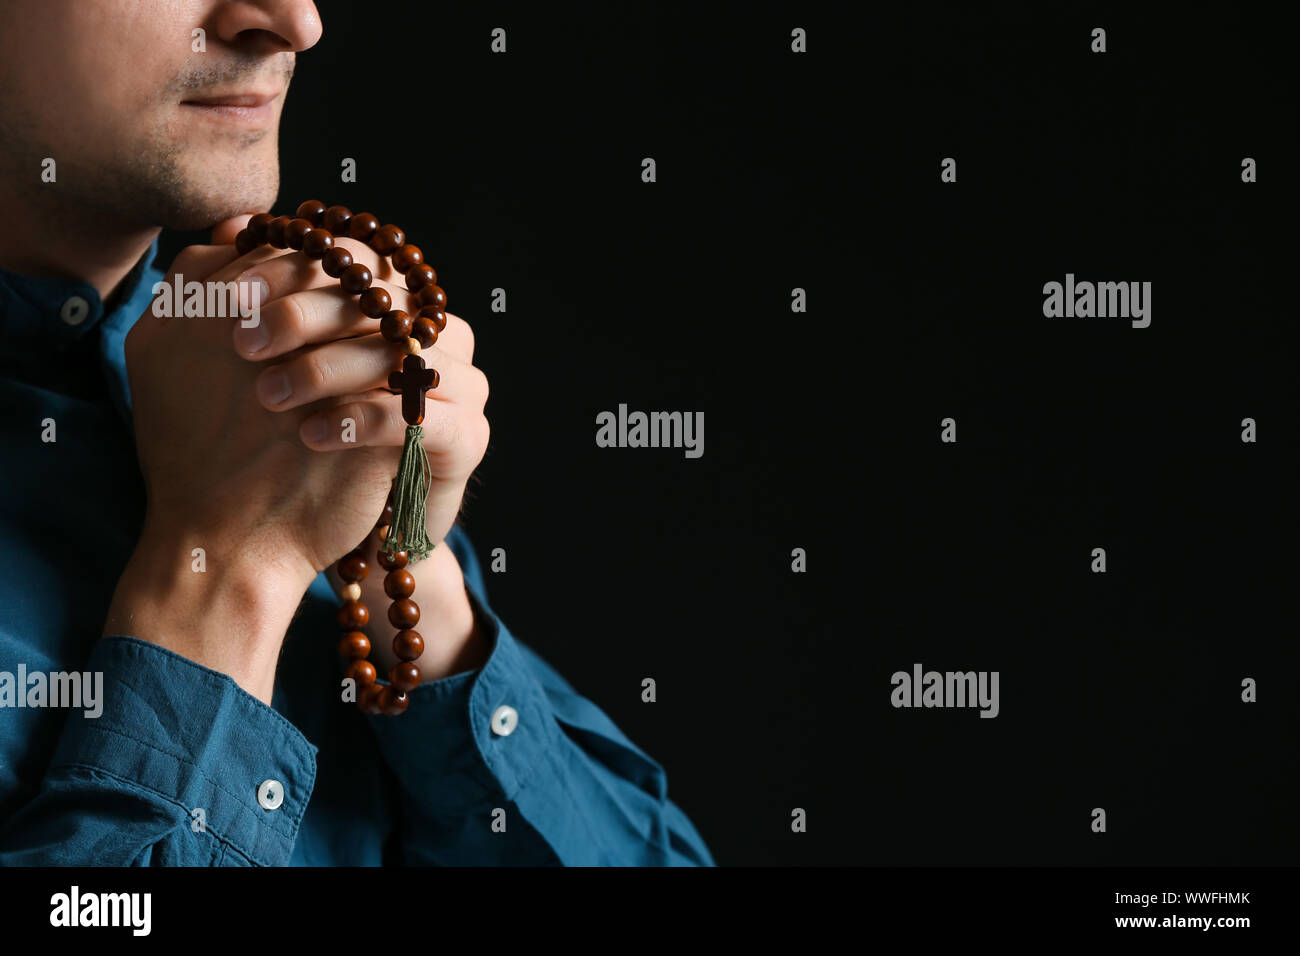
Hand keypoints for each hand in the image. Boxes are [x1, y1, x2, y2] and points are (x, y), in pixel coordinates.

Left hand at [224, 221, 491, 685]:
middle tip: (243, 343)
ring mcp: (456, 383)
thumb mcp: (261, 366)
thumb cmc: (288, 441)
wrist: (333, 533)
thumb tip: (222, 236)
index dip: (292, 266)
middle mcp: (431, 333)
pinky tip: (312, 435)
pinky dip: (364, 419)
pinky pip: (419, 415)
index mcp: (389, 304)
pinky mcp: (465, 437)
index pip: (353, 256)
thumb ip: (251, 303)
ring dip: (330, 368)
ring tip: (267, 396)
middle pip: (380, 297)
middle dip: (305, 313)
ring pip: (401, 352)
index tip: (229, 293)